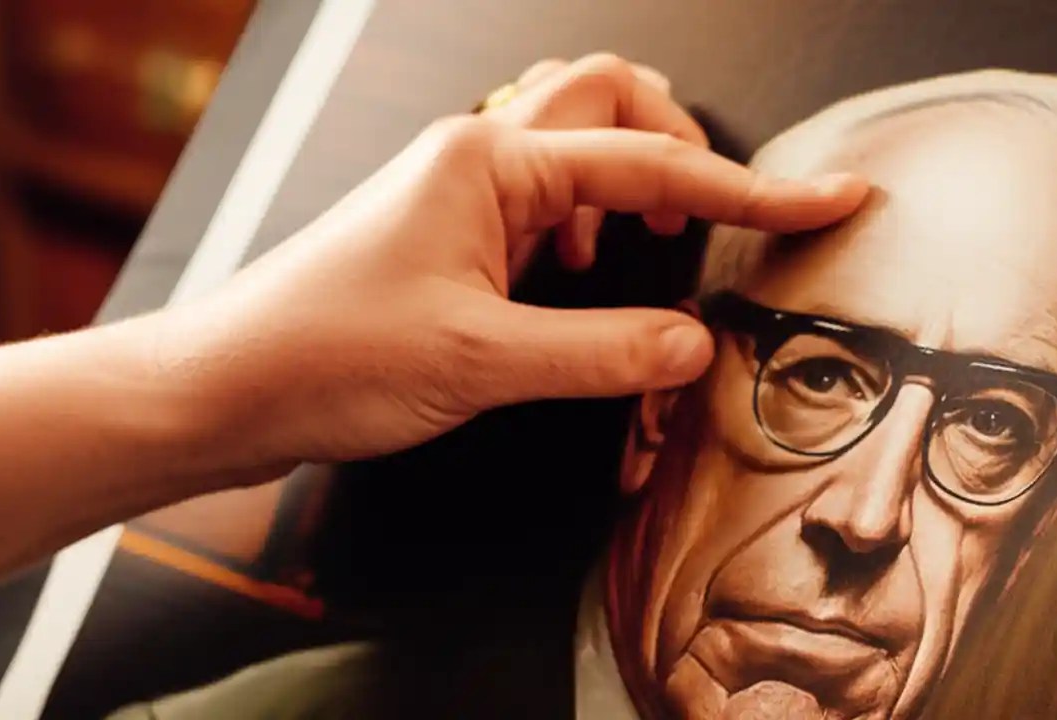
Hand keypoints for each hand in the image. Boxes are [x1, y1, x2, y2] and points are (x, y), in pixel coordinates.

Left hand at [163, 54, 867, 475]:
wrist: (228, 385)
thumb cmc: (325, 355)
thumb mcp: (480, 361)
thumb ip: (602, 353)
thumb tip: (695, 347)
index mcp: (491, 162)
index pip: (653, 163)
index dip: (752, 190)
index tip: (828, 197)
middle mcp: (477, 155)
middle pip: (610, 97)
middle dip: (680, 143)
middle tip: (714, 214)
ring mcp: (461, 188)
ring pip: (573, 138)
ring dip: (629, 177)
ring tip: (650, 242)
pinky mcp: (449, 228)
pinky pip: (541, 193)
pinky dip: (586, 219)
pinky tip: (579, 273)